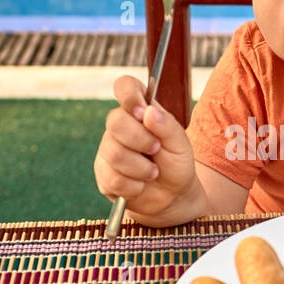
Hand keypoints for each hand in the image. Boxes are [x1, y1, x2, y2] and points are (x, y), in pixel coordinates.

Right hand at [94, 75, 199, 220]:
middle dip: (140, 139)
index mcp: (139, 110)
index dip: (128, 94)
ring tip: (153, 172)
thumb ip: (167, 126)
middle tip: (156, 149)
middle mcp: (119, 126)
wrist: (172, 196)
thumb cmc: (176, 163)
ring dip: (140, 167)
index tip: (141, 111)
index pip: (124, 86)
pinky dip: (133, 186)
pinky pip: (113, 178)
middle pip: (115, 121)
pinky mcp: (103, 174)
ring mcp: (108, 149)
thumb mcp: (180, 144)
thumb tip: (148, 112)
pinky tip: (141, 186)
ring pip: (114, 153)